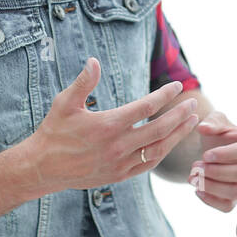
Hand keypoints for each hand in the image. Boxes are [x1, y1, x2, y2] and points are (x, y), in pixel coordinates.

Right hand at [23, 57, 199, 192]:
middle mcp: (117, 146)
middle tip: (193, 103)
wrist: (43, 168)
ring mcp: (120, 163)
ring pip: (158, 149)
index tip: (177, 85)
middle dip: (179, 115)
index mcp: (108, 125)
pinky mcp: (119, 176)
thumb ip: (83, 82)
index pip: (145, 108)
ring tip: (191, 122)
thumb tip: (94, 61)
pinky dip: (162, 153)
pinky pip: (148, 165)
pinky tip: (171, 143)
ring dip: (177, 135)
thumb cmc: (54, 131)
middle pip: (159, 129)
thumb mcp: (65, 103)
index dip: (164, 95)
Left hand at [187, 111, 236, 211]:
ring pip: (235, 192)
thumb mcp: (215, 121)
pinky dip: (210, 200)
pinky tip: (197, 190)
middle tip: (196, 166)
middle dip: (216, 171)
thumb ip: (211, 122)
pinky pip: (227, 206)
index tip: (205, 155)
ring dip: (211, 186)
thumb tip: (204, 128)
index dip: (225, 154)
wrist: (213, 147)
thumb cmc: (218, 131)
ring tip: (193, 177)